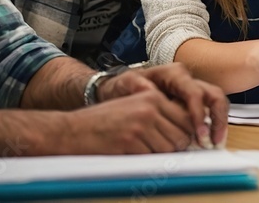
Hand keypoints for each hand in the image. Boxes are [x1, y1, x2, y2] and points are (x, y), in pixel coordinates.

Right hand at [61, 89, 201, 153]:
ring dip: (161, 156)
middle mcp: (150, 108)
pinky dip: (146, 162)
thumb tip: (186, 132)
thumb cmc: (103, 121)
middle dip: (176, 148)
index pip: (186, 117)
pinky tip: (133, 156)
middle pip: (181, 135)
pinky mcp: (130, 141)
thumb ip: (158, 113)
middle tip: (162, 151)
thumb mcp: (133, 106)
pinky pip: (151, 158)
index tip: (180, 142)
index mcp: (152, 97)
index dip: (186, 133)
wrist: (72, 130)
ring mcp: (140, 124)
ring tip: (146, 153)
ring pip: (169, 149)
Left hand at [97, 63, 227, 147]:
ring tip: (213, 144)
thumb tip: (151, 91)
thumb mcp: (125, 82)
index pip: (194, 92)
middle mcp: (188, 81)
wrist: (122, 89)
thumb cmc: (125, 85)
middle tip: (213, 140)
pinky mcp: (192, 104)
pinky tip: (207, 142)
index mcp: (175, 74)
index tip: (198, 132)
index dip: (198, 113)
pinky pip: (209, 113)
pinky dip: (211, 127)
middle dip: (218, 118)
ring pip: (216, 104)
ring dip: (218, 125)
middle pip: (214, 95)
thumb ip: (136, 84)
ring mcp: (192, 92)